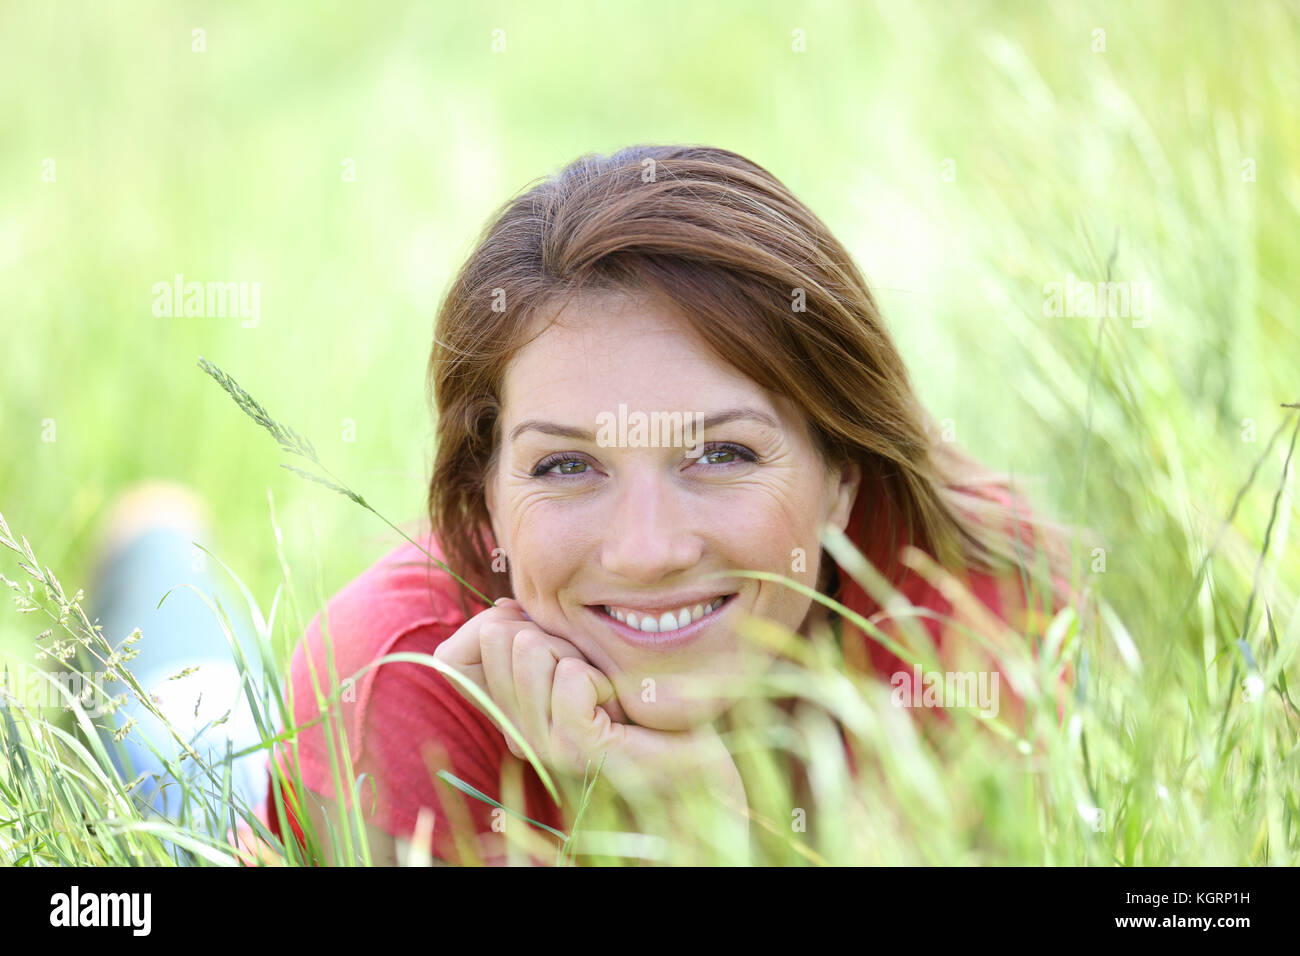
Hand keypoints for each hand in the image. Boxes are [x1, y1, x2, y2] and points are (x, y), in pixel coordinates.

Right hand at [432, 596, 624, 757]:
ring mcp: (541, 745)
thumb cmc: (640, 701)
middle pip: (498, 636)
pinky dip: (601, 678)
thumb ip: (536, 635)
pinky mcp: (575, 750)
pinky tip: (617, 704)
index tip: (545, 636)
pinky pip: (568, 678)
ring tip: (605, 689)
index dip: (493, 628)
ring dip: (579, 653)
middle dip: (553, 634)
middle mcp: (515, 733)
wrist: (693, 758)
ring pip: (530, 648)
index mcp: (508, 712)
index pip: (450, 659)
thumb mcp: (578, 656)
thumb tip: (505, 608)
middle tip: (589, 670)